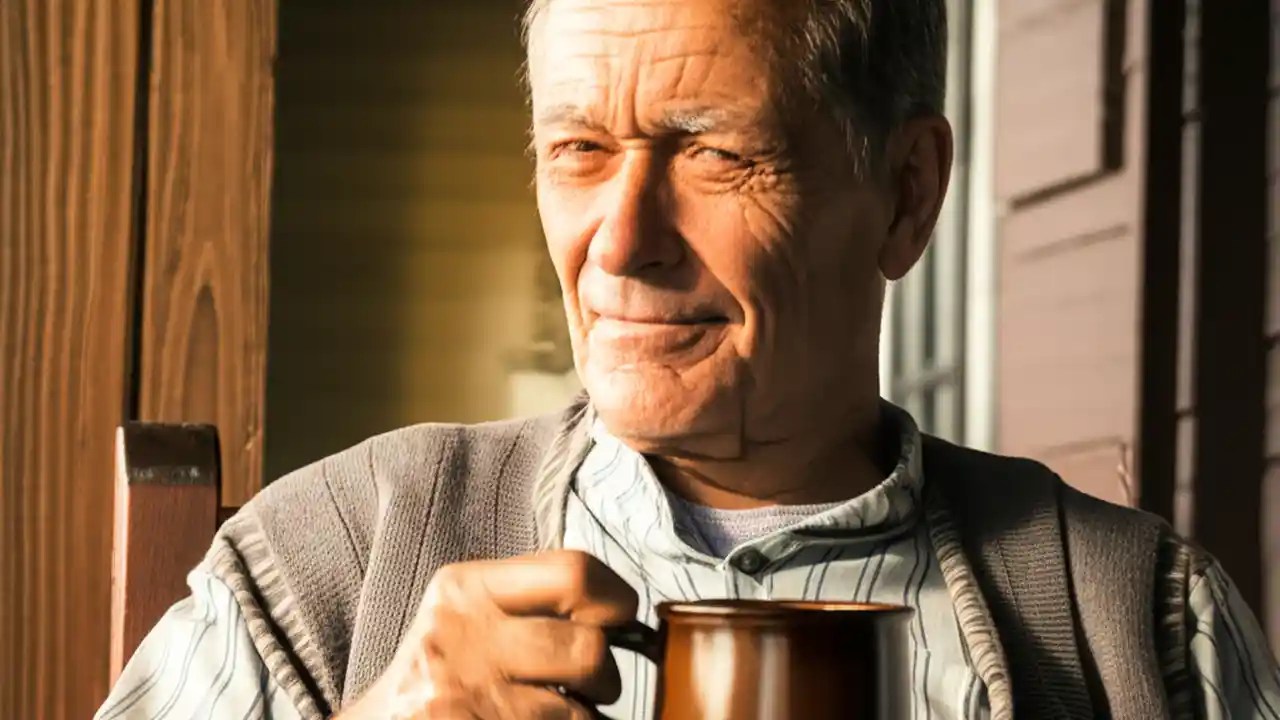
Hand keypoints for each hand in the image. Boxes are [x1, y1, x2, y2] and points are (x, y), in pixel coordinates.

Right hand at [338, 550, 637, 718]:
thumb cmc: (439, 670)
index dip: (616, 598)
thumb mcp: (466, 614)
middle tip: (589, 683)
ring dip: (583, 718)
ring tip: (555, 712)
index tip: (619, 618)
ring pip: (579, 712)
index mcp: (466, 588)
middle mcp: (460, 636)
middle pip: (587, 648)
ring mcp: (463, 697)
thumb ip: (531, 600)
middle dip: (604, 676)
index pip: (574, 572)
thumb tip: (620, 609)